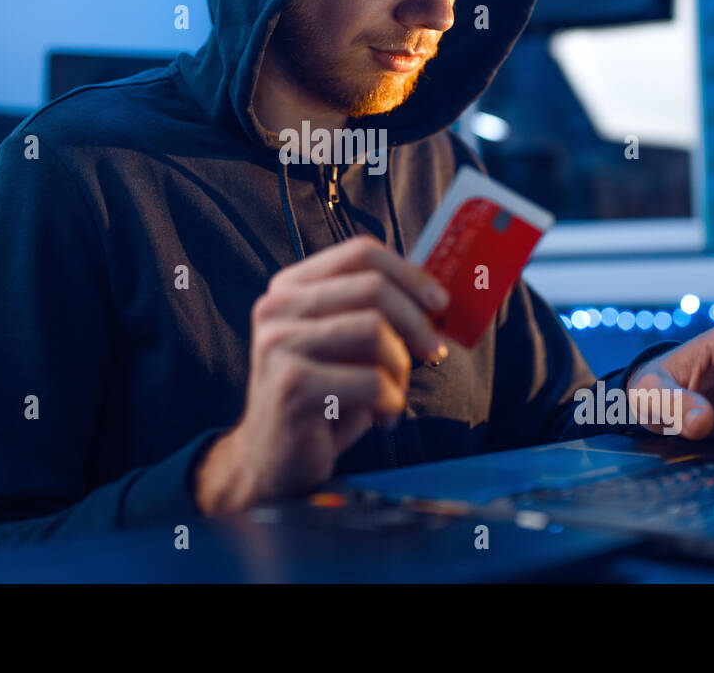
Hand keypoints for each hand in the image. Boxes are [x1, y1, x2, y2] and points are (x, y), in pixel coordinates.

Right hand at [194, 234, 449, 515]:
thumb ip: (375, 314)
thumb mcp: (348, 346)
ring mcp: (278, 344)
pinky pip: (371, 381)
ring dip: (400, 366)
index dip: (409, 273)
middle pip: (372, 288)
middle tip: (433, 350)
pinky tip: (382, 418)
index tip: (440, 302)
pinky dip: (391, 402)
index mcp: (290, 287)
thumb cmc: (323, 399)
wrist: (273, 461)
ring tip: (394, 392)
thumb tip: (437, 294)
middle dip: (416, 321)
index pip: (360, 252)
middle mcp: (276, 307)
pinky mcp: (290, 385)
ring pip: (374, 331)